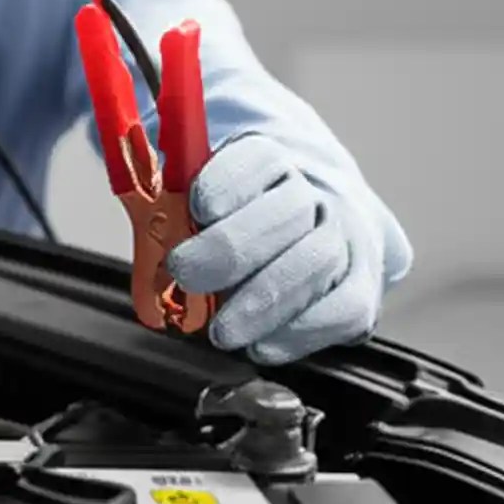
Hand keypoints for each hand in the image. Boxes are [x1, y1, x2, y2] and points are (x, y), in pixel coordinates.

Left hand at [165, 133, 411, 364]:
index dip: (227, 182)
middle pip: (286, 212)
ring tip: (222, 329)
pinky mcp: (361, 285)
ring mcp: (346, 237)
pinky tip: (263, 344)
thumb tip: (142, 236)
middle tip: (188, 274)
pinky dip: (300, 332)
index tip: (198, 206)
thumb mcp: (197, 199)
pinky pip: (344, 310)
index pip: (256, 159)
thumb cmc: (240, 217)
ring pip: (314, 263)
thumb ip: (169, 211)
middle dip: (232, 248)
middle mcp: (315, 193)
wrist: (312, 222)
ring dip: (262, 302)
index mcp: (270, 160)